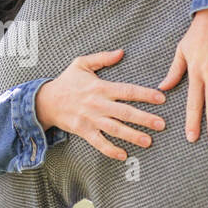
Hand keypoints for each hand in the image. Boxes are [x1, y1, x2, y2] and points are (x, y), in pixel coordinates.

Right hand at [34, 49, 166, 160]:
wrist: (45, 101)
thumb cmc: (67, 81)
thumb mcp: (81, 63)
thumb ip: (102, 58)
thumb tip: (122, 52)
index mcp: (101, 87)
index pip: (127, 90)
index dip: (145, 94)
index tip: (161, 99)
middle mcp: (98, 104)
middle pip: (125, 112)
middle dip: (144, 119)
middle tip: (162, 124)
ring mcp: (91, 119)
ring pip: (115, 129)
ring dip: (132, 136)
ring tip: (148, 141)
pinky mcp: (83, 131)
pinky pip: (99, 142)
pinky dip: (110, 150)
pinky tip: (124, 155)